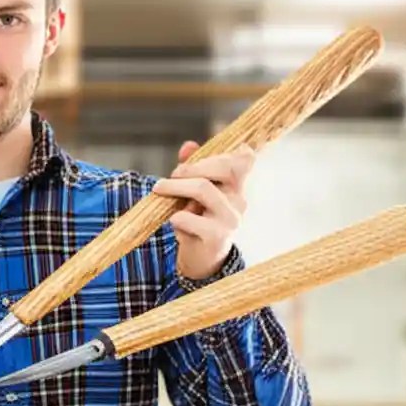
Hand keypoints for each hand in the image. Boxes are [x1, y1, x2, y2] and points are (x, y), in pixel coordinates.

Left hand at [154, 140, 254, 279]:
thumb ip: (194, 168)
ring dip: (176, 187)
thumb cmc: (198, 220)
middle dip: (192, 167)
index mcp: (238, 187)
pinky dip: (177, 216)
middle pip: (225, 168)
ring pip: (204, 189)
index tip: (196, 160)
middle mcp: (240, 200)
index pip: (245, 160)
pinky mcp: (217, 237)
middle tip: (172, 175)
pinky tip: (173, 220)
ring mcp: (231, 219)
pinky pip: (191, 218)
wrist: (201, 259)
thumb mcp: (195, 192)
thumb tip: (189, 146)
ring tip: (160, 190)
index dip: (224, 154)